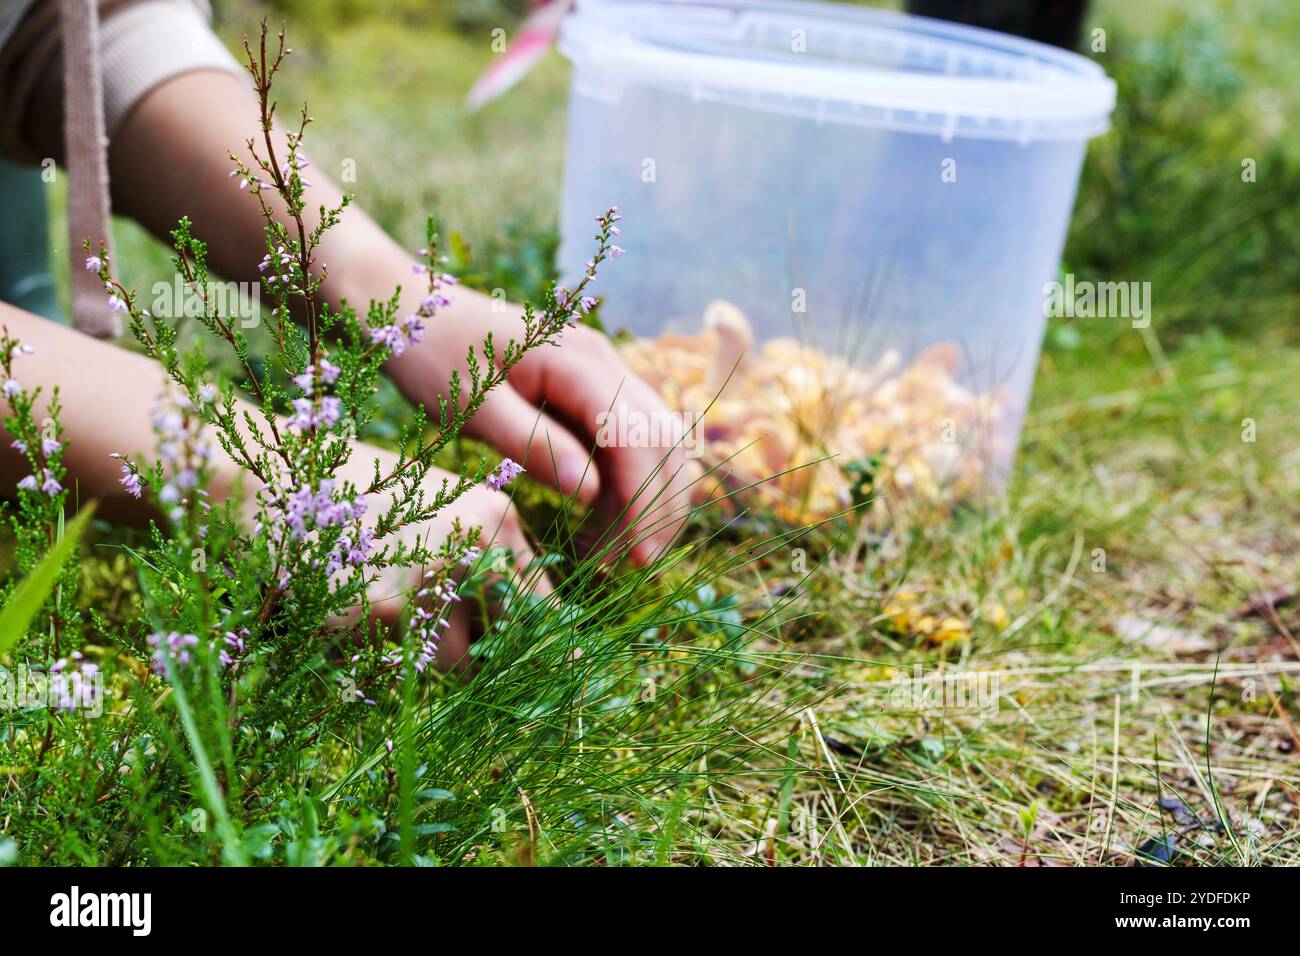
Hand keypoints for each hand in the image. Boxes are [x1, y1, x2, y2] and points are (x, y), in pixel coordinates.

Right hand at [256, 444, 550, 670]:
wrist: (277, 482)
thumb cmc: (362, 503)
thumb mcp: (441, 513)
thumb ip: (486, 564)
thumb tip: (538, 644)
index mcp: (497, 520)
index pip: (544, 608)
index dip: (542, 654)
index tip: (549, 688)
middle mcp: (480, 546)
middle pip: (509, 643)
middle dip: (484, 658)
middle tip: (441, 642)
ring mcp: (437, 578)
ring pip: (459, 665)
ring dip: (428, 658)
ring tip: (385, 608)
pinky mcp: (390, 611)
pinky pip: (407, 667)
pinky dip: (384, 655)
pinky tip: (356, 611)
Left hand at [387, 290, 695, 564]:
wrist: (411, 312)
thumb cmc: (431, 357)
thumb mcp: (473, 409)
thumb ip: (533, 446)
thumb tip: (591, 493)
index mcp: (576, 360)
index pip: (637, 436)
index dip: (646, 499)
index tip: (635, 557)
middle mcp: (603, 360)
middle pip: (663, 438)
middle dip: (659, 505)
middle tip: (632, 565)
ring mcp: (602, 370)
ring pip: (656, 440)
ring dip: (649, 496)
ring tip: (610, 551)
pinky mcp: (591, 388)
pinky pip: (630, 438)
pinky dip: (627, 482)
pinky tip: (599, 521)